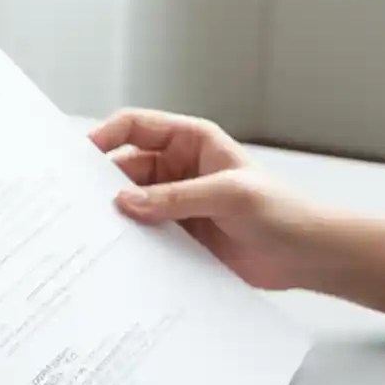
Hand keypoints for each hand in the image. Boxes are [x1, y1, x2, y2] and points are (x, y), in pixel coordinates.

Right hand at [90, 108, 324, 289]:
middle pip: (123, 167)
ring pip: (128, 202)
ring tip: (92, 230)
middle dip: (101, 181)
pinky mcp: (174, 235)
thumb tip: (125, 201)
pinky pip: (139, 233)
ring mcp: (173, 203)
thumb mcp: (230, 196)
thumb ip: (176, 198)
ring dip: (112, 214)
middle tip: (78, 200)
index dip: (106, 135)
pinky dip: (125, 240)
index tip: (82, 155)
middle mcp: (177, 169)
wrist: (306, 257)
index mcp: (191, 142)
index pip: (137, 126)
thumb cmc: (284, 212)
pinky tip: (113, 252)